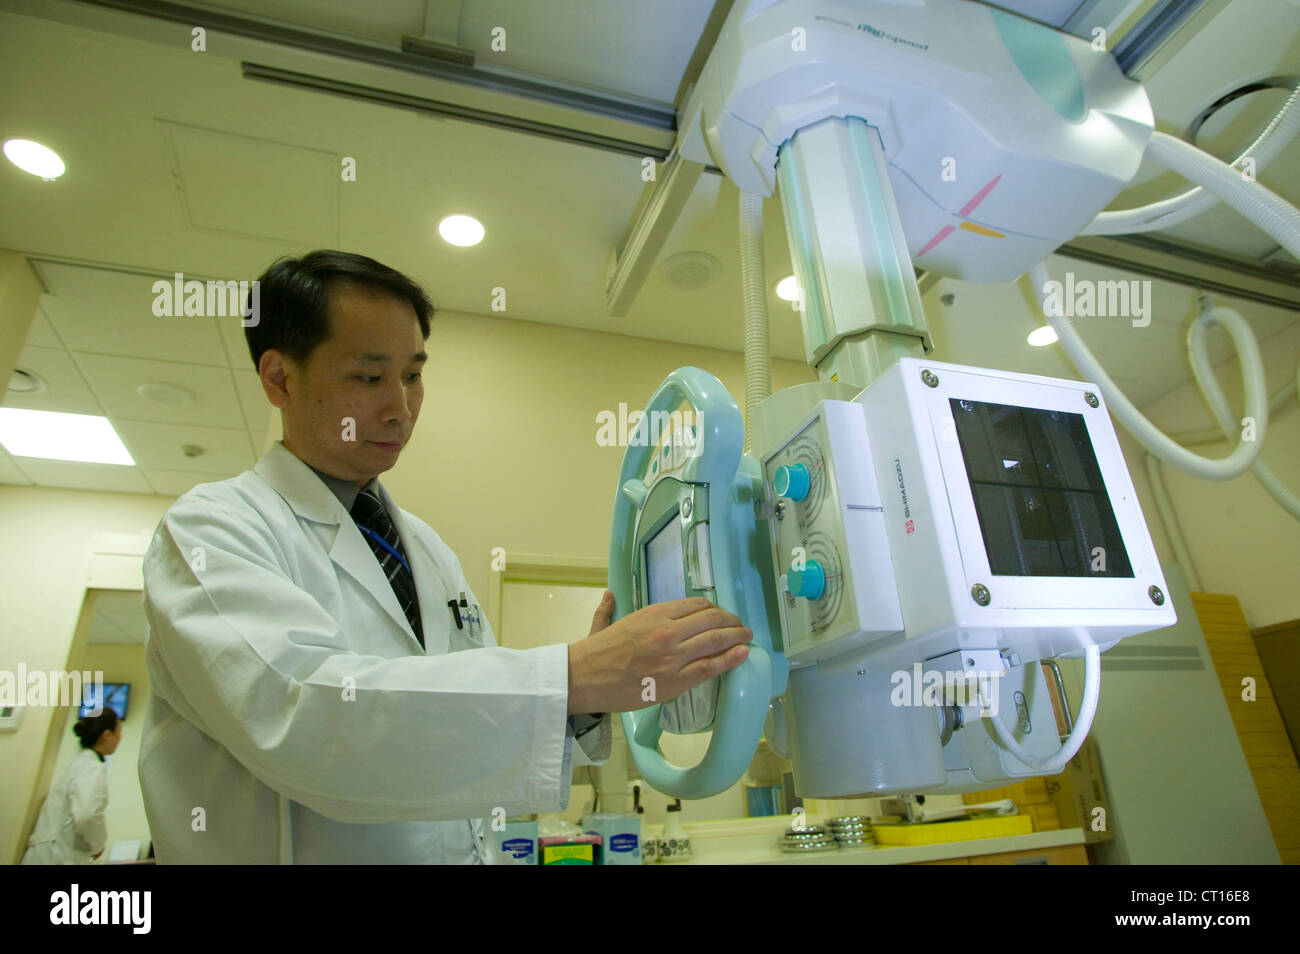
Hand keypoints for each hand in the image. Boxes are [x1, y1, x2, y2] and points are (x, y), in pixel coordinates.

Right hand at [567, 595, 750, 714]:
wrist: (582, 678)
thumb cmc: (592, 652)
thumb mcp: (603, 621)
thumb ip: (608, 607)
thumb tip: (608, 595)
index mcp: (653, 613)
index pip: (696, 605)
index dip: (714, 609)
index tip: (721, 615)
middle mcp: (667, 630)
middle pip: (712, 620)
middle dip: (732, 621)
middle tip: (740, 626)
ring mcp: (673, 656)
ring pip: (715, 641)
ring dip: (737, 638)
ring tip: (747, 638)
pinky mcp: (675, 680)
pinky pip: (709, 667)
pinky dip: (729, 660)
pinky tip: (742, 654)